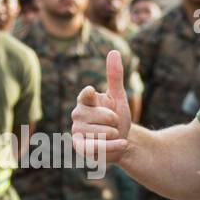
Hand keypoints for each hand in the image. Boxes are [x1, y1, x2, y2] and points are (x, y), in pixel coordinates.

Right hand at [71, 49, 131, 165]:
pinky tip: (123, 143)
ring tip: (112, 134)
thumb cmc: (117, 118)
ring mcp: (77, 131)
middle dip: (114, 120)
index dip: (89, 94)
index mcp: (85, 100)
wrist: (121, 142)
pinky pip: (95, 146)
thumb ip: (114, 77)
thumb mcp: (118, 97)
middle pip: (100, 116)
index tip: (91, 91)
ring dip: (114, 133)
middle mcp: (78, 114)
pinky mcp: (80, 147)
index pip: (86, 95)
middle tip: (113, 123)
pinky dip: (111, 146)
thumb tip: (113, 52)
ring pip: (100, 131)